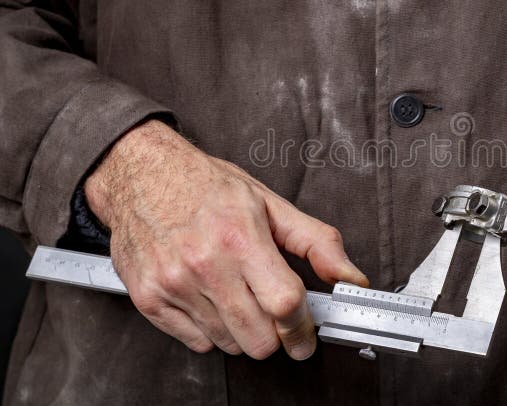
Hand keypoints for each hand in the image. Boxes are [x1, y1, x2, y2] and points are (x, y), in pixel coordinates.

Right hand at [85, 120, 367, 359]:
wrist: (141, 174)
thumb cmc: (205, 186)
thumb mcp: (270, 204)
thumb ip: (316, 242)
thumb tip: (350, 277)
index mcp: (241, 238)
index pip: (285, 304)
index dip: (303, 329)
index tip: (306, 336)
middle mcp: (205, 265)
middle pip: (258, 338)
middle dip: (276, 333)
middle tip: (273, 313)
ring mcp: (174, 286)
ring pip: (229, 345)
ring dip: (243, 331)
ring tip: (237, 294)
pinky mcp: (150, 300)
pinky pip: (196, 343)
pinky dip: (211, 330)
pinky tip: (211, 299)